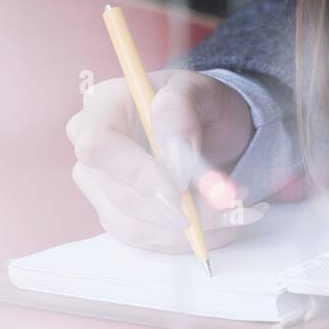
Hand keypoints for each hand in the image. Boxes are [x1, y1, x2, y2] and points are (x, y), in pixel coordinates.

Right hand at [66, 70, 267, 251]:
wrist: (209, 124)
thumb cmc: (199, 101)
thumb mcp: (200, 90)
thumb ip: (180, 110)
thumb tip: (174, 159)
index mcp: (102, 106)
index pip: (98, 146)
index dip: (137, 174)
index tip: (182, 190)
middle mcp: (92, 149)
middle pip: (121, 196)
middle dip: (181, 209)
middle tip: (231, 202)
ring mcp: (100, 186)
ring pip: (134, 226)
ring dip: (190, 228)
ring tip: (236, 211)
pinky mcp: (117, 213)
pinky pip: (147, 238)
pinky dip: (187, 238)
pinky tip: (222, 223)